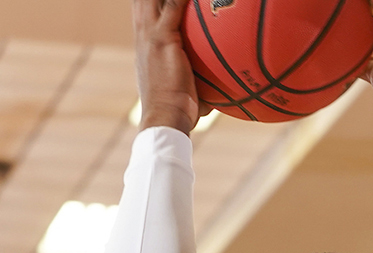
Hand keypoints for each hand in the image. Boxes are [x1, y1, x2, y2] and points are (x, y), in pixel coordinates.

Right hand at [136, 0, 203, 132]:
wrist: (165, 119)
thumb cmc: (180, 109)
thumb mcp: (191, 86)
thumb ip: (205, 76)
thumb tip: (229, 82)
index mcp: (146, 40)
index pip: (144, 7)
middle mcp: (143, 32)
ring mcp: (150, 33)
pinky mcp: (161, 38)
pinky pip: (173, 5)